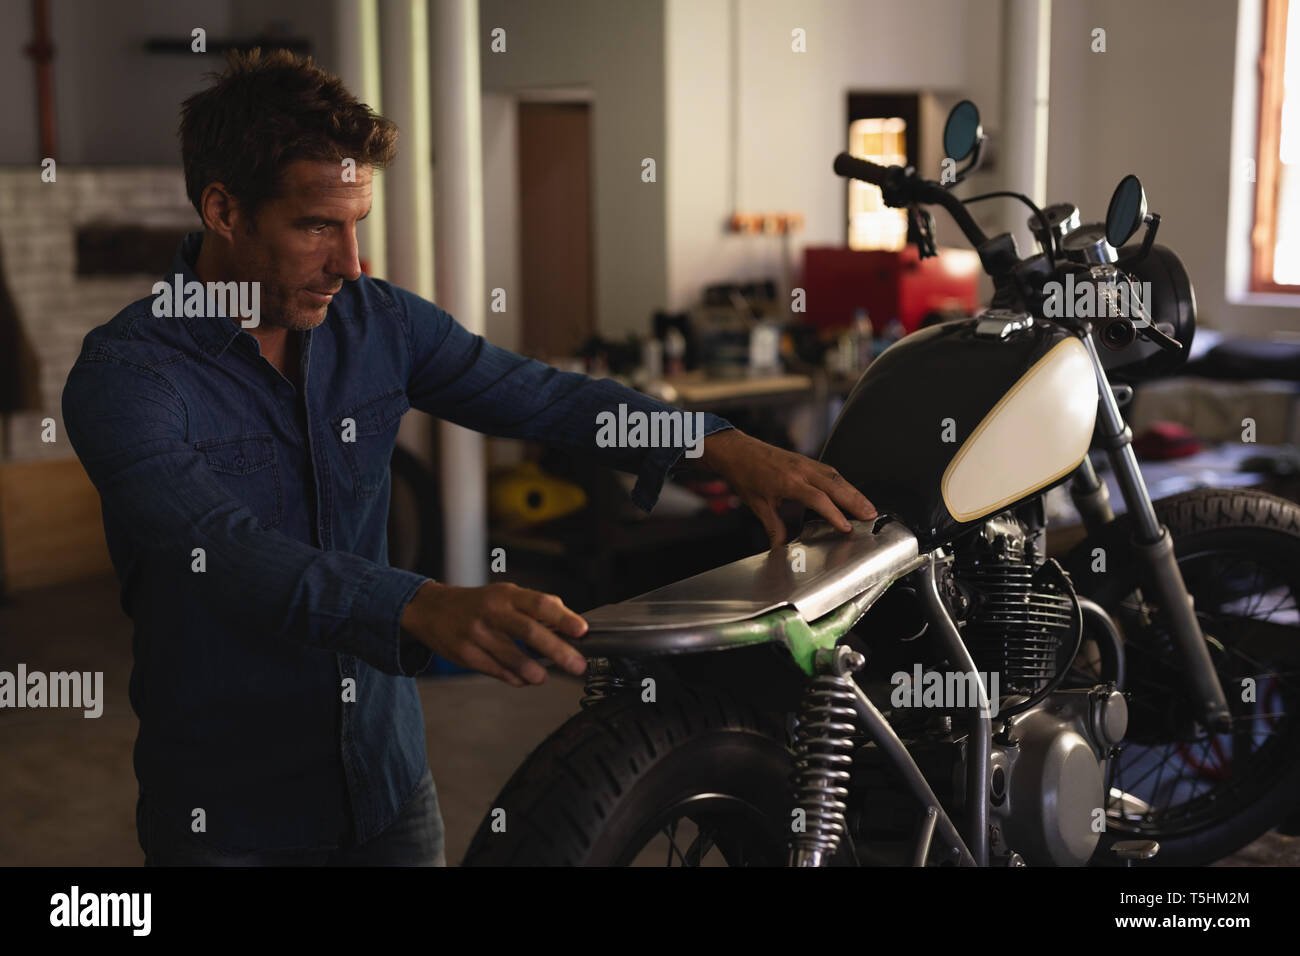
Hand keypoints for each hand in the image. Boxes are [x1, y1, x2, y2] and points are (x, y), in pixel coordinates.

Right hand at [400, 581, 588, 686]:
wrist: (431, 610)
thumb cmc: (478, 604)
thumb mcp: (505, 595)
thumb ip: (536, 606)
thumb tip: (569, 620)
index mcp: (506, 595)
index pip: (540, 604)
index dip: (564, 618)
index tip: (582, 630)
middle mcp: (492, 612)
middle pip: (530, 631)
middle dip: (558, 651)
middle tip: (578, 665)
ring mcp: (477, 634)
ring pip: (512, 657)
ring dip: (534, 671)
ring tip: (544, 677)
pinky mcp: (465, 654)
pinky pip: (495, 670)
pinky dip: (514, 677)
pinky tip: (524, 680)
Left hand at [700, 428, 876, 546]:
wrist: (736, 451)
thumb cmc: (745, 474)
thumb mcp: (758, 505)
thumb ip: (774, 527)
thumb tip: (781, 547)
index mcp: (789, 481)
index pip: (819, 499)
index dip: (835, 514)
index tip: (846, 527)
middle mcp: (801, 469)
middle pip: (835, 485)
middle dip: (856, 501)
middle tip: (871, 515)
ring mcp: (805, 463)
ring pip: (836, 476)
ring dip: (853, 491)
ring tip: (867, 506)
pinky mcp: (805, 460)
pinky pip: (829, 471)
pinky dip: (842, 482)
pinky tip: (849, 492)